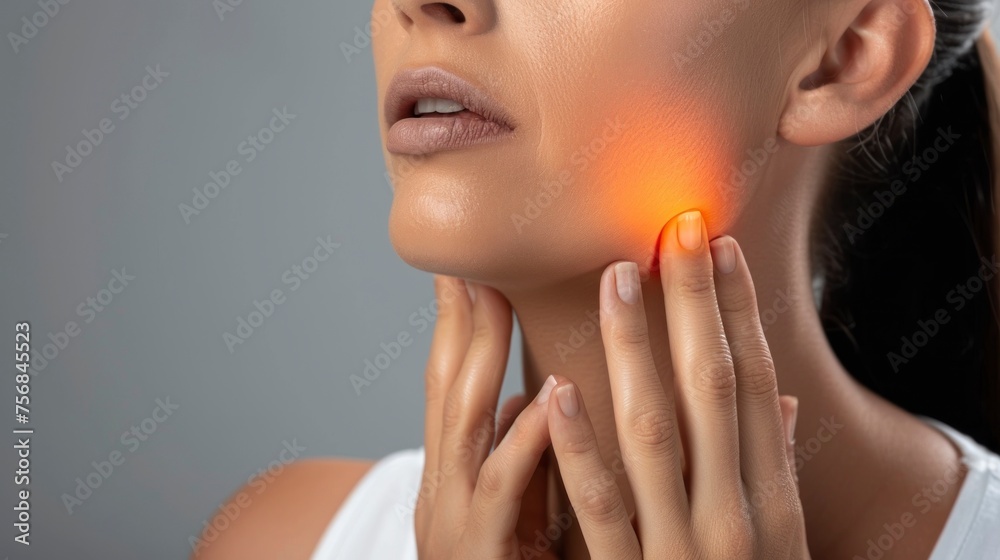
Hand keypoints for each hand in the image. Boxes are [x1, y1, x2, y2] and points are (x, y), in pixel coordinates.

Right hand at [415, 276, 558, 558]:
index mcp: (449, 484)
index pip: (447, 390)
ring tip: (499, 296)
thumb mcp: (510, 519)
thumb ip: (516, 465)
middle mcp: (442, 494)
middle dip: (458, 321)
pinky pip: (502, 487)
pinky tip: (550, 395)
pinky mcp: (481, 552)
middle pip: (446, 390)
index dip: (454, 329)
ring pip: (464, 424)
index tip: (465, 275)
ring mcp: (454, 522)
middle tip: (471, 260)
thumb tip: (524, 400)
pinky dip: (524, 438)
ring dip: (482, 354)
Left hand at [545, 210, 809, 558]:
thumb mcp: (778, 542)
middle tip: (670, 229)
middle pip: (711, 388)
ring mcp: (684, 545)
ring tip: (612, 280)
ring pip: (654, 431)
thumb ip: (771, 470)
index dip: (735, 312)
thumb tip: (776, 401)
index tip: (715, 247)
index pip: (752, 383)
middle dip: (691, 305)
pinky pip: (601, 506)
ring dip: (633, 351)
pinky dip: (580, 446)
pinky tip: (559, 388)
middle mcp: (735, 512)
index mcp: (770, 498)